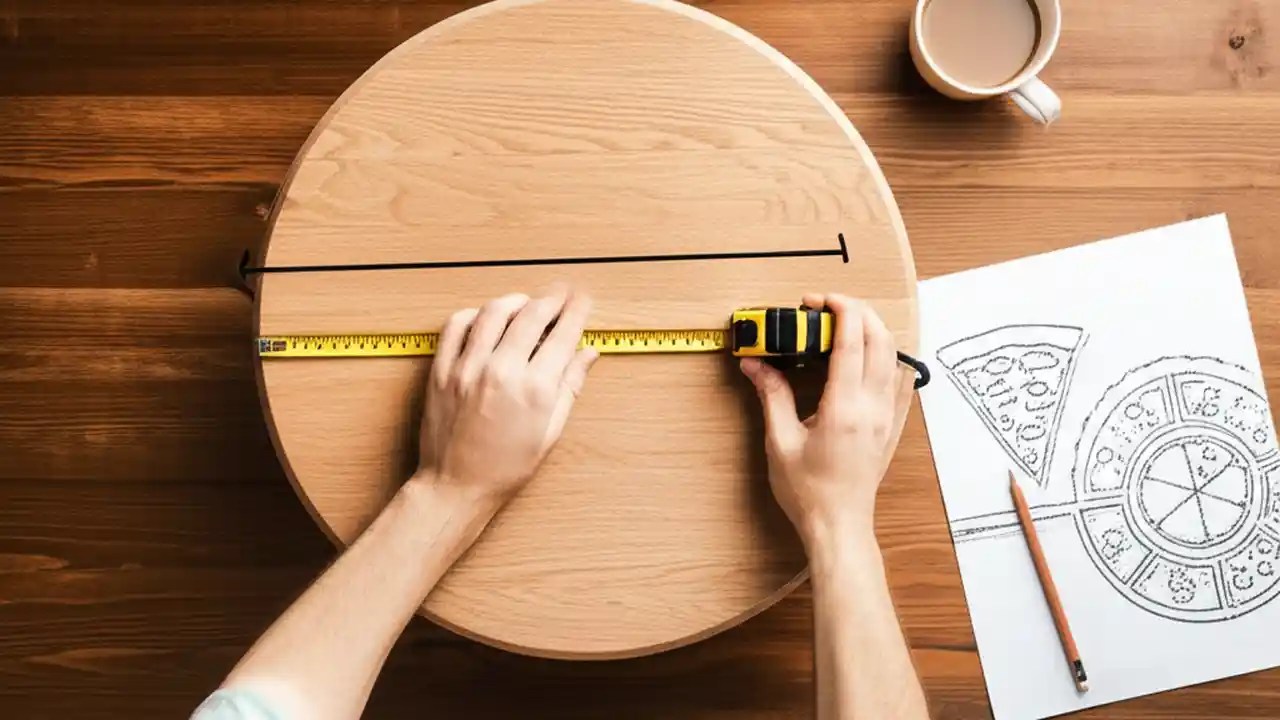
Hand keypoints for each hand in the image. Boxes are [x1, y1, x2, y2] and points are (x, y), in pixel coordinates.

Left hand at [416, 285, 598, 509]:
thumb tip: (588, 354)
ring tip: (526, 302)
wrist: (456, 487)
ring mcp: (467, 368)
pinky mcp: (441, 370)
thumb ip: (569, 387)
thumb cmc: (505, 468)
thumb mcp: (549, 432)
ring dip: (515, 300)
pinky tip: (486, 318)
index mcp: (535, 389)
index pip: (563, 335)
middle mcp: (502, 371)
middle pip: (532, 315)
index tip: (583, 301)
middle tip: (562, 292)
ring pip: (494, 312)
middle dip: (552, 298)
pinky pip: (457, 326)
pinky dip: (474, 314)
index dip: (577, 311)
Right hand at [740, 294, 911, 547]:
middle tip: (825, 308)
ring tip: (842, 327)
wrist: (838, 525)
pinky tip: (866, 357)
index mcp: (844, 408)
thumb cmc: (807, 491)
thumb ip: (772, 395)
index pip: (851, 341)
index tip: (815, 300)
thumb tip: (754, 363)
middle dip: (855, 311)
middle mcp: (873, 407)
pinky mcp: (892, 425)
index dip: (837, 310)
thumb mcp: (780, 441)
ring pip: (893, 355)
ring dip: (871, 330)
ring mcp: (889, 416)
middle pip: (879, 338)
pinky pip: (900, 378)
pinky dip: (886, 357)